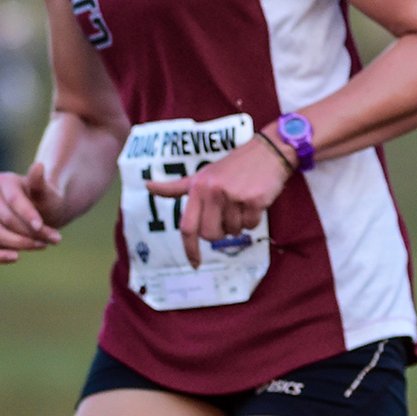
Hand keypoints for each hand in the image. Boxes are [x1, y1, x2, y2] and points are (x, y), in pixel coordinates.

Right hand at [0, 163, 65, 262]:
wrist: (48, 211)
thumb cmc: (48, 200)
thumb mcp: (49, 192)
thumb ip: (41, 183)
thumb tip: (38, 165)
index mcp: (3, 181)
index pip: (14, 201)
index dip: (28, 215)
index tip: (42, 226)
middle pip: (7, 220)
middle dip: (31, 232)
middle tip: (55, 238)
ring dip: (21, 244)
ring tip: (44, 245)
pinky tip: (16, 257)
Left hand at [146, 137, 290, 267]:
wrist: (268, 151)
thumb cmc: (233, 166)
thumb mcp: (203, 174)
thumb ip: (176, 186)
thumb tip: (147, 186)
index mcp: (198, 187)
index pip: (188, 226)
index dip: (190, 249)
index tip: (195, 264)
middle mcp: (213, 192)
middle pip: (210, 234)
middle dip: (220, 232)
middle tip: (228, 216)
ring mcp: (234, 196)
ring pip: (233, 231)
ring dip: (239, 223)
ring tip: (242, 203)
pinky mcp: (254, 200)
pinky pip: (251, 225)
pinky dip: (253, 218)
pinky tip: (255, 202)